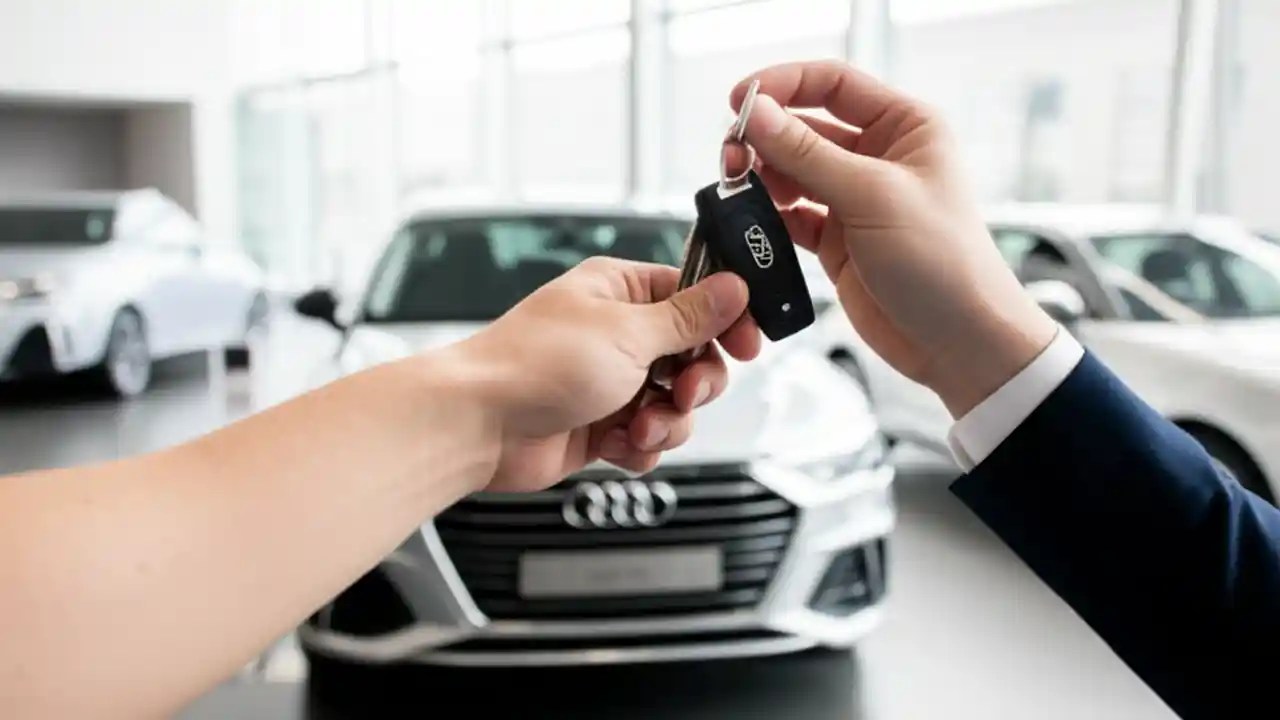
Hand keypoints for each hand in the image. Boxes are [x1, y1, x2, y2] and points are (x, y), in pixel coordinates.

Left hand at [456, 257, 758, 492]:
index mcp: (620, 291)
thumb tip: (734, 288)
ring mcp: (610, 381)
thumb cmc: (534, 365)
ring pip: (676, 405)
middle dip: (696, 384)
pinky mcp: (601, 425)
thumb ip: (688, 318)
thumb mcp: (628, 332)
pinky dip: (640, 447)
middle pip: (694, 357)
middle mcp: (616, 333)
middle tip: (682, 394)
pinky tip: (615, 444)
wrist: (479, 425)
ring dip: (667, 423)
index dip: (725, 323)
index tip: (747, 345)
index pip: (694, 297)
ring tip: (638, 428)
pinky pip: (648, 439)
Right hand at [731, 60, 1056, 416]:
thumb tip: (756, 113)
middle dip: (763, 138)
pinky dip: (767, 217)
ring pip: (791, 172)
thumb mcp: (872, 196)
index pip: (832, 83)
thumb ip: (807, 154)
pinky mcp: (836, 240)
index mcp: (905, 126)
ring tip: (737, 190)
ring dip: (761, 177)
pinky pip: (789, 215)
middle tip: (730, 155)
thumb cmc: (942, 262)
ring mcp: (855, 199)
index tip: (739, 101)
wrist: (959, 343)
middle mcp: (879, 156)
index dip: (782, 85)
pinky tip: (753, 223)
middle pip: (803, 127)